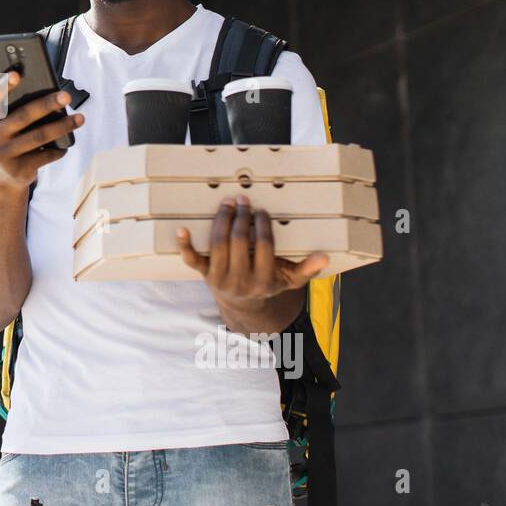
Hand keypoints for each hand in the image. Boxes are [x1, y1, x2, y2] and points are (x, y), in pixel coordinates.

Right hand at [0, 70, 83, 190]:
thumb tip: (47, 92)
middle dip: (47, 104)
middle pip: (23, 116)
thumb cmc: (9, 140)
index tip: (17, 74)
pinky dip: (58, 149)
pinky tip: (66, 145)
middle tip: (66, 96)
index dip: (3, 86)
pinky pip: (44, 155)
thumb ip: (13, 109)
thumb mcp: (3, 125)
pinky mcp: (17, 170)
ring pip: (39, 136)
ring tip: (79, 118)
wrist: (3, 178)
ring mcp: (3, 155)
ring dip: (62, 126)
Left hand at [176, 195, 328, 308]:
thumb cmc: (268, 283)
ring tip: (228, 204)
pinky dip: (185, 244)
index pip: (264, 246)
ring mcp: (219, 278)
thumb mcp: (290, 280)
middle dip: (242, 218)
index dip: (262, 226)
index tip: (262, 212)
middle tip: (244, 201)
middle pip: (239, 242)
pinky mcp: (204, 274)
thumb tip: (324, 257)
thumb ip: (307, 269)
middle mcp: (240, 280)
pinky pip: (192, 260)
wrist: (243, 304)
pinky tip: (182, 229)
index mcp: (263, 280)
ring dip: (222, 220)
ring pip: (218, 244)